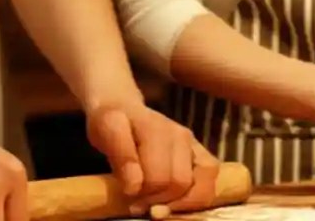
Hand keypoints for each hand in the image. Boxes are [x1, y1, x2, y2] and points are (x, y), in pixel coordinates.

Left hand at [86, 100, 218, 213]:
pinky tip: (175, 203)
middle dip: (157, 200)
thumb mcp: (104, 130)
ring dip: (179, 203)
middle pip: (179, 183)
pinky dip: (196, 199)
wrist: (122, 106)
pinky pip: (210, 181)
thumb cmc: (111, 121)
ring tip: (157, 206)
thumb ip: (120, 154)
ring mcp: (193, 144)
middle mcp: (180, 135)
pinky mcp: (200, 153)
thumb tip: (134, 187)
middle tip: (138, 202)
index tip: (127, 195)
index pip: (158, 176)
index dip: (142, 194)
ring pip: (201, 185)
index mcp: (156, 129)